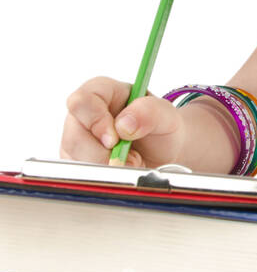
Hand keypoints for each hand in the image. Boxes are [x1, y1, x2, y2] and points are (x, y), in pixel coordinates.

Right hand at [61, 78, 186, 168]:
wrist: (166, 154)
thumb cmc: (161, 128)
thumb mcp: (166, 115)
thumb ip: (148, 111)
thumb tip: (123, 124)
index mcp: (102, 93)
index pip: (82, 102)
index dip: (95, 121)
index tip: (114, 140)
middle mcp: (84, 116)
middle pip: (75, 137)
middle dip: (103, 154)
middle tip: (130, 158)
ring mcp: (78, 142)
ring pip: (77, 160)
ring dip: (106, 167)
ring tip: (131, 161)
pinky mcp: (78, 164)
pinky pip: (81, 177)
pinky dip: (103, 179)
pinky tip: (121, 171)